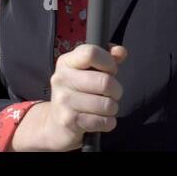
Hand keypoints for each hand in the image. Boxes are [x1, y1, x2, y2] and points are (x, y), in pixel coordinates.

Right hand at [8, 43, 126, 151]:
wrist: (56, 123)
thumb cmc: (78, 92)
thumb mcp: (89, 71)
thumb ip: (108, 59)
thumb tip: (120, 52)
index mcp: (66, 62)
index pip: (91, 53)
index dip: (108, 62)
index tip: (110, 70)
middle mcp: (61, 79)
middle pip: (104, 82)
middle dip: (116, 90)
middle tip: (112, 94)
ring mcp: (63, 100)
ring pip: (107, 104)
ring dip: (113, 108)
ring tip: (105, 107)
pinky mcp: (69, 121)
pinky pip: (103, 121)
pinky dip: (108, 122)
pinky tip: (101, 119)